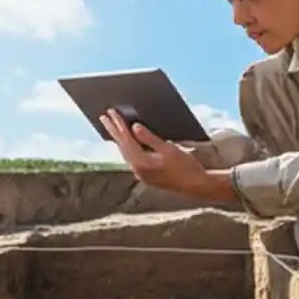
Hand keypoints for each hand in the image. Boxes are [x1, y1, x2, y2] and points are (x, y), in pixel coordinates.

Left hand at [100, 108, 231, 201]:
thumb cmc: (185, 166)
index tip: (111, 113)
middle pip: (122, 146)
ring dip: (119, 139)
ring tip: (112, 128)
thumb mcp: (168, 149)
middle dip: (114, 131)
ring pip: (125, 153)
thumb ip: (149, 138)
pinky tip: (127, 143)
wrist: (194, 185)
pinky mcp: (145, 175)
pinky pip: (132, 158)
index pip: (126, 139)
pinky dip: (127, 148)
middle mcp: (137, 169)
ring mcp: (140, 174)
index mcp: (141, 162)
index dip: (119, 124)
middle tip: (104, 117)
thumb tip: (134, 127)